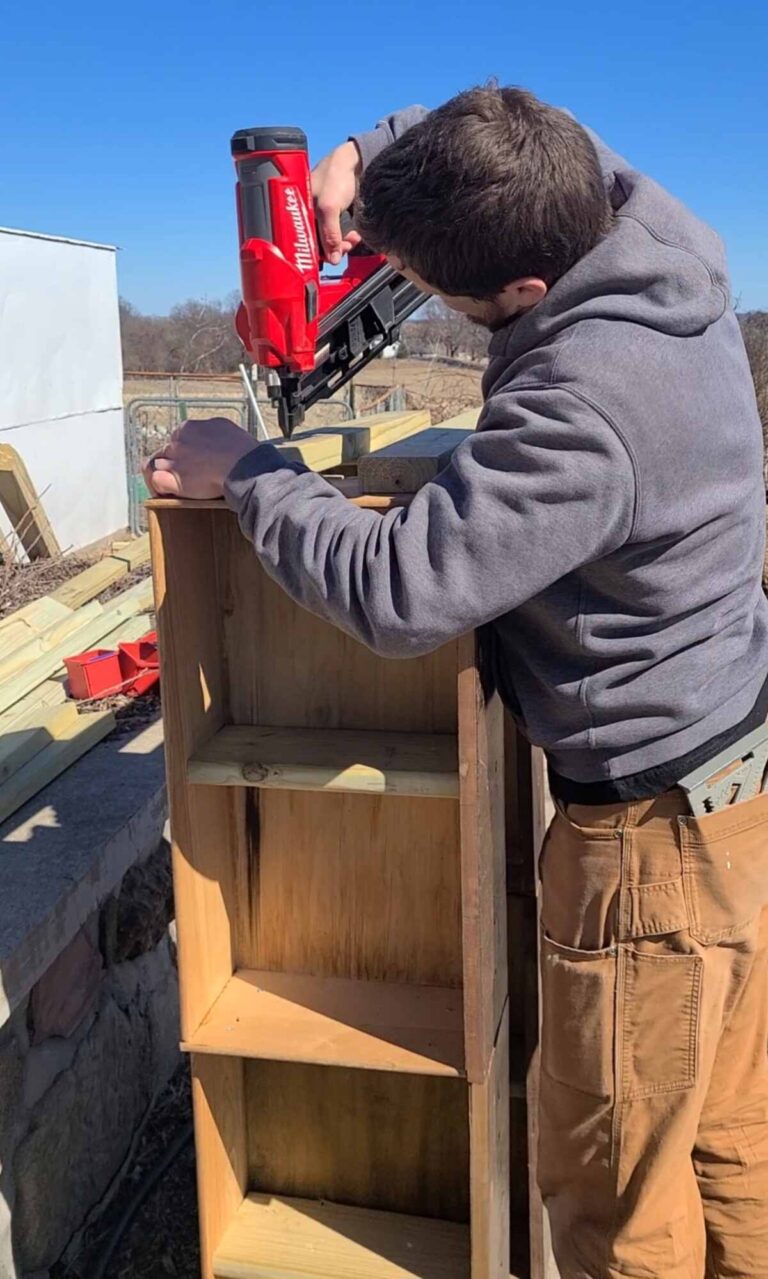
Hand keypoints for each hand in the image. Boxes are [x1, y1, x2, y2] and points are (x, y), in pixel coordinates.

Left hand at [144, 418, 257, 499]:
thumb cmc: (242, 450)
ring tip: (175, 483)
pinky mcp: (174, 480)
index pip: (178, 438)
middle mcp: (177, 442)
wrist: (244, 467)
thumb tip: (211, 436)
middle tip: (188, 473)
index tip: (194, 459)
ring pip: (158, 464)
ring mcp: (174, 460)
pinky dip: (160, 486)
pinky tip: (167, 492)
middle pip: (167, 451)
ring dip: (166, 473)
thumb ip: (212, 430)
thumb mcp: (225, 428)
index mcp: (188, 428)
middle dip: (175, 461)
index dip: (185, 451)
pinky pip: (157, 481)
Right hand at [311, 139, 362, 264]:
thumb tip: (332, 259)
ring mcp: (326, 216)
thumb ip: (329, 235)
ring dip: (344, 244)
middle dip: (334, 248)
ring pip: (333, 241)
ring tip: (352, 238)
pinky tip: (355, 233)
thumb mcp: (328, 208)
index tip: (330, 257)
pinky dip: (350, 237)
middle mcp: (311, 215)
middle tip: (344, 247)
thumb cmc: (335, 175)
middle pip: (319, 244)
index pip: (303, 241)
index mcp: (300, 211)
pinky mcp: (340, 216)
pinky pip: (343, 234)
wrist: (357, 162)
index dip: (317, 252)